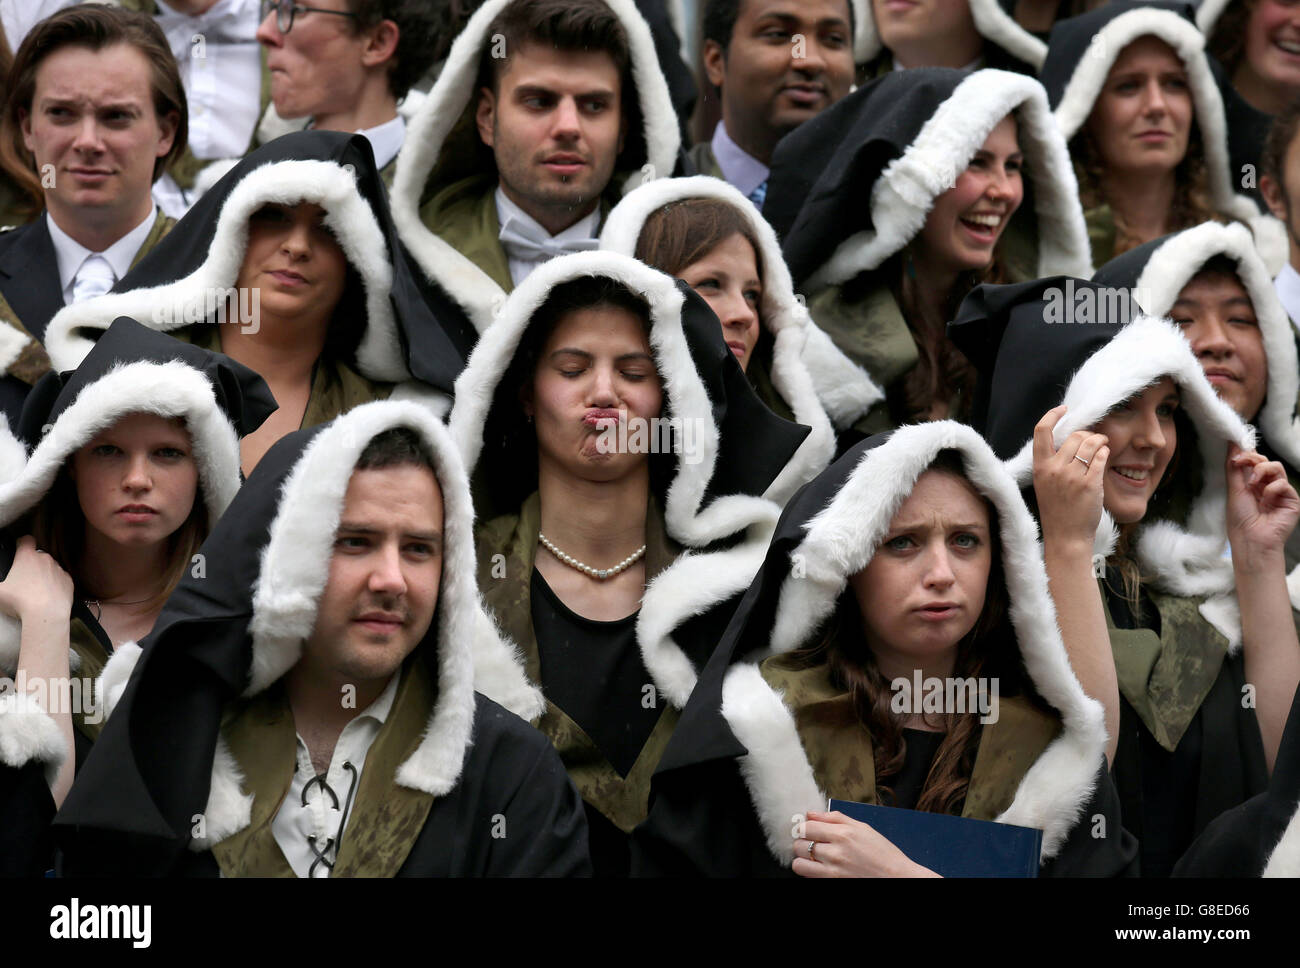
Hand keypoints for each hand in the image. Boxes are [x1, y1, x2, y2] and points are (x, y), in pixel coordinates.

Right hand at [0, 536, 73, 624]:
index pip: (26, 540)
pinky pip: (61, 579)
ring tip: (36, 590)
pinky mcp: (69, 581)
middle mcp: (45, 559)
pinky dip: (56, 584)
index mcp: (27, 556)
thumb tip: (0, 585)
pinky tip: (48, 595)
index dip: (22, 544)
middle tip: (24, 579)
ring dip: (44, 574)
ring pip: (50, 567)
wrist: (46, 614)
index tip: (18, 550)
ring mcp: (59, 569)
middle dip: (32, 564)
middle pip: (38, 556)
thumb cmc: (20, 601)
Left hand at [791, 810, 938, 877]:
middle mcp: (835, 854)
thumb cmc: (884, 854)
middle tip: (812, 843)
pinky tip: (821, 868)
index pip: (806, 827)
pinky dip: (811, 872)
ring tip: (813, 858)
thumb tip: (811, 813)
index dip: (804, 827)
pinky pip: (809, 878)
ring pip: (799, 865)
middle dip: (802, 843)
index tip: (808, 829)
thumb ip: (835, 818)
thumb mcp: (863, 828)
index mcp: (843, 835)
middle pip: (799, 845)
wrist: (898, 878)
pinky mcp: (833, 884)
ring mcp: (833, 872)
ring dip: (802, 860)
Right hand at [1032, 405, 1108, 554]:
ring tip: (1103, 446)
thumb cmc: (1058, 510)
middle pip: (1074, 435)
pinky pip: (1102, 457)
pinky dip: (1106, 453)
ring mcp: (1072, 476)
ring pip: (1091, 443)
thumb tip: (1073, 437)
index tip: (1064, 410)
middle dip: (1088, 434)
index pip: (1041, 431)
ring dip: (1100, 441)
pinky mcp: (1090, 483)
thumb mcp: (1046, 483)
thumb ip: (1054, 461)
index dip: (1053, 415)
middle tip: (1094, 440)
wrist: (1066, 536)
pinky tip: (1105, 457)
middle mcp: (1055, 469)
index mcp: (1040, 467)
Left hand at [1225, 444, 1299, 561]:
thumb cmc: (1240, 519)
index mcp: (1253, 484)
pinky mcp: (1292, 500)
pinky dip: (1272, 488)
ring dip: (1262, 470)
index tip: (1236, 450)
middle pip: (1265, 461)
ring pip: (1277, 467)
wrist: (1251, 540)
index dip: (1247, 453)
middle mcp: (1267, 486)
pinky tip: (1265, 499)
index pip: (1254, 462)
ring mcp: (1280, 493)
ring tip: (1252, 483)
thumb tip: (1232, 444)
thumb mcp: (1234, 489)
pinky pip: (1284, 484)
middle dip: (1252, 459)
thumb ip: (1234, 468)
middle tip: (1241, 463)